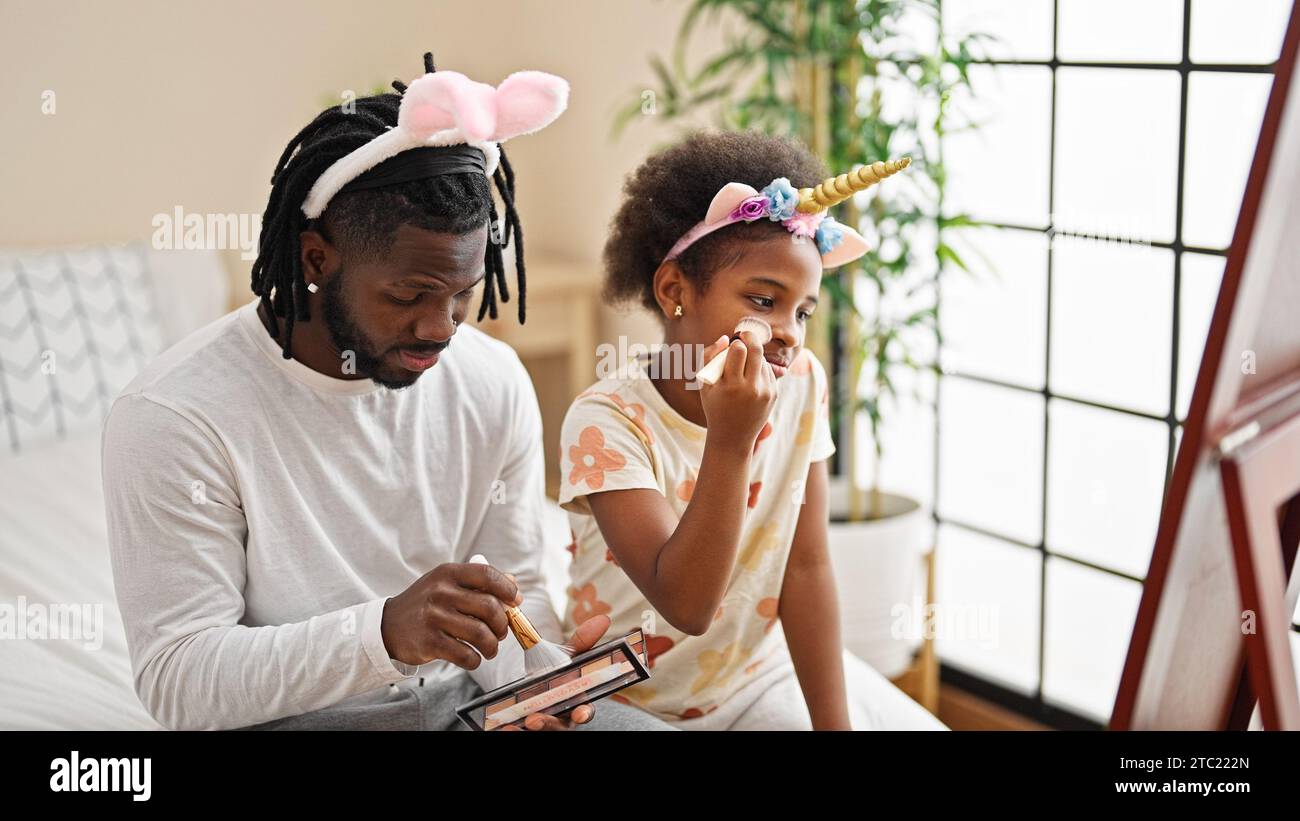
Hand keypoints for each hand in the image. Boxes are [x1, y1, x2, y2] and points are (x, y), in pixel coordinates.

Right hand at [380, 561, 521, 669]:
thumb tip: (513, 582)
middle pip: (489, 607)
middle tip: (501, 632)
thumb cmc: (426, 604)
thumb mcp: (446, 584)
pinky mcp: (429, 642)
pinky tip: (473, 658)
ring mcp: (433, 617)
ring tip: (490, 648)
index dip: (507, 589)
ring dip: (492, 646)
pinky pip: (466, 655)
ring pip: (481, 634)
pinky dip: (476, 660)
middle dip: (502, 623)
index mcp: (447, 573)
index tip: (516, 602)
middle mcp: (440, 592)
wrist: (387, 627)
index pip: (487, 575)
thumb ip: (477, 582)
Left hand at [499, 614, 611, 730]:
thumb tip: (604, 618)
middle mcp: (563, 719)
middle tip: (535, 720)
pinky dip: (514, 732)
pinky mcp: (526, 731)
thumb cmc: (555, 677)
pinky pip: (521, 734)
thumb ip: (583, 642)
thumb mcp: (567, 659)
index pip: (585, 712)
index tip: (580, 714)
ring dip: (532, 729)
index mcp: (577, 702)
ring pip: (542, 732)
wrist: (529, 692)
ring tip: (518, 723)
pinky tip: (505, 727)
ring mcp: (545, 728)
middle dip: (549, 724)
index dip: (584, 713)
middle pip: (560, 727)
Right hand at [699, 329, 776, 452]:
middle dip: (750, 338)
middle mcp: (751, 389)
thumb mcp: (705, 384)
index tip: (732, 345)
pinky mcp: (774, 394)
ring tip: (744, 364)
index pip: (739, 350)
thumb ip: (709, 357)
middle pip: (756, 350)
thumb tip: (725, 338)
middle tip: (744, 336)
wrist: (733, 436)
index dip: (736, 343)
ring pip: (763, 360)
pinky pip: (768, 371)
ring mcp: (765, 392)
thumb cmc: (715, 406)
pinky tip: (751, 377)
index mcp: (731, 386)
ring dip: (754, 356)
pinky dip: (760, 369)